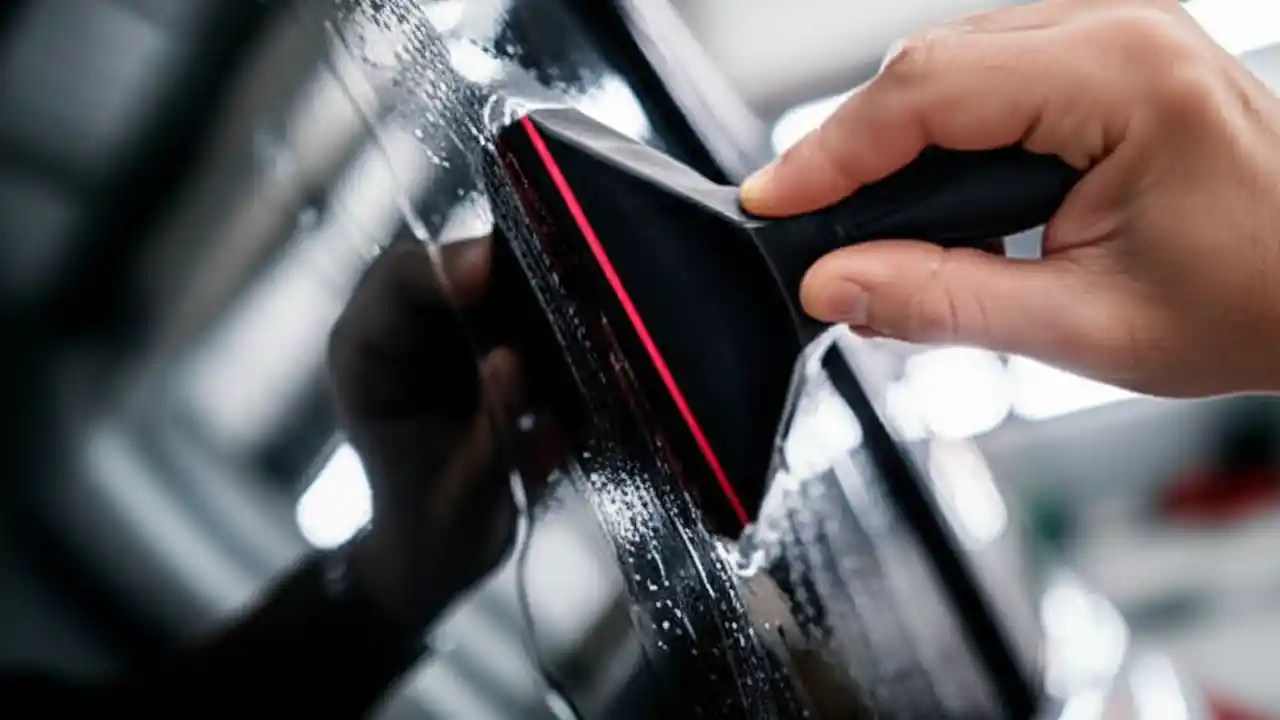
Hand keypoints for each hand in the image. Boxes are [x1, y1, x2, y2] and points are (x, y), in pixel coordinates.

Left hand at [326, 236, 545, 627]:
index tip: (493, 268)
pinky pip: (520, 314)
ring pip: (490, 283)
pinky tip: (584, 347)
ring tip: (587, 313)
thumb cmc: (432, 534)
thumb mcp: (463, 495)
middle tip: (570, 284)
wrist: (435, 561)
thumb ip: (490, 428)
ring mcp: (443, 339)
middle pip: (449, 266)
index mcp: (368, 361)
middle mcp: (402, 336)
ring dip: (536, 293)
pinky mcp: (483, 350)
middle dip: (507, 269)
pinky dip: (552, 324)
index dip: (445, 267)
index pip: (397, 284)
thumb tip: (516, 359)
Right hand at [740, 0, 1279, 395]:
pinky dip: (938, 132)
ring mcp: (1113, 29)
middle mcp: (1118, 27)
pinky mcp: (1103, 52)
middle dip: (854, 151)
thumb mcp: (1084, 325)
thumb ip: (942, 302)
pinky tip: (928, 193)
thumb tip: (833, 284)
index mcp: (1122, 78)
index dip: (831, 153)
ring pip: (948, 63)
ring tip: (867, 226)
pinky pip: (986, 70)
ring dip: (894, 143)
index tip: (774, 205)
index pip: (928, 92)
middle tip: (810, 233)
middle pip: (927, 66)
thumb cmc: (1251, 303)